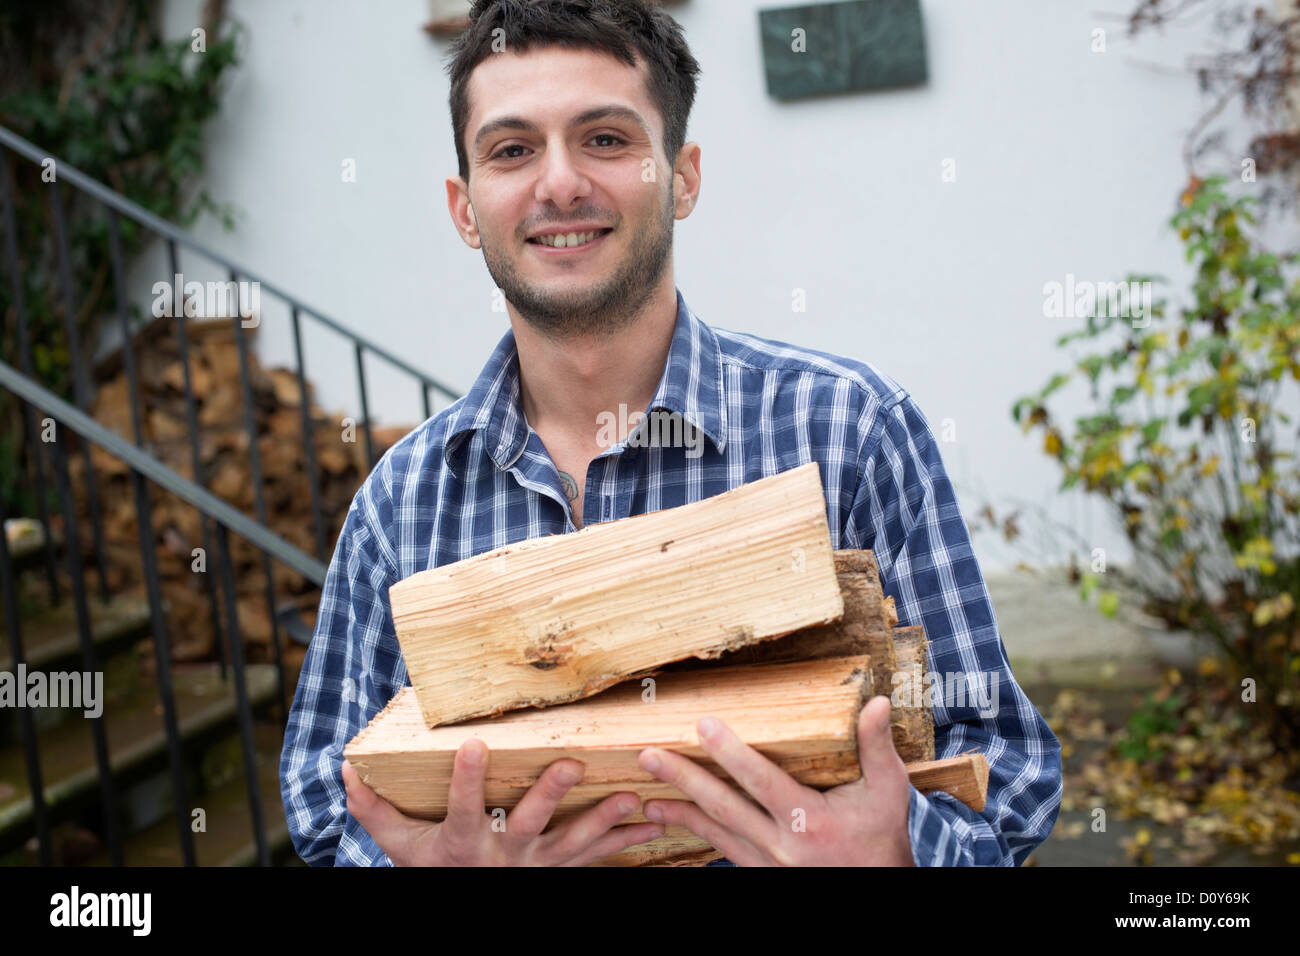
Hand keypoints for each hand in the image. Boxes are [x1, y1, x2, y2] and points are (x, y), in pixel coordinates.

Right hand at [342, 739, 665, 865]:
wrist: (463, 900)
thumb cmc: (433, 867)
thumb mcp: (400, 843)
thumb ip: (374, 809)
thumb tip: (345, 769)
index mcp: (464, 842)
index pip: (463, 807)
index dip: (469, 778)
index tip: (475, 743)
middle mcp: (504, 855)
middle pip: (528, 824)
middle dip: (550, 793)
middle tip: (572, 763)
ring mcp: (538, 866)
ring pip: (573, 843)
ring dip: (603, 820)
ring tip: (630, 798)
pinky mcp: (563, 870)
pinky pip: (599, 858)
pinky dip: (628, 842)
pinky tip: (655, 822)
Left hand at [638, 695, 913, 865]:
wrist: (881, 887)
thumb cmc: (881, 835)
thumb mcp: (888, 790)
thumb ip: (877, 747)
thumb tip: (878, 703)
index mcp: (809, 820)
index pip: (760, 780)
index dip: (729, 752)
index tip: (702, 725)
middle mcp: (782, 844)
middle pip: (723, 806)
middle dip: (683, 779)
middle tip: (649, 757)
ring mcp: (768, 863)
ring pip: (716, 832)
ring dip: (680, 813)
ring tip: (647, 798)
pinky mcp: (761, 873)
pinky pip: (723, 850)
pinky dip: (698, 833)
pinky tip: (676, 821)